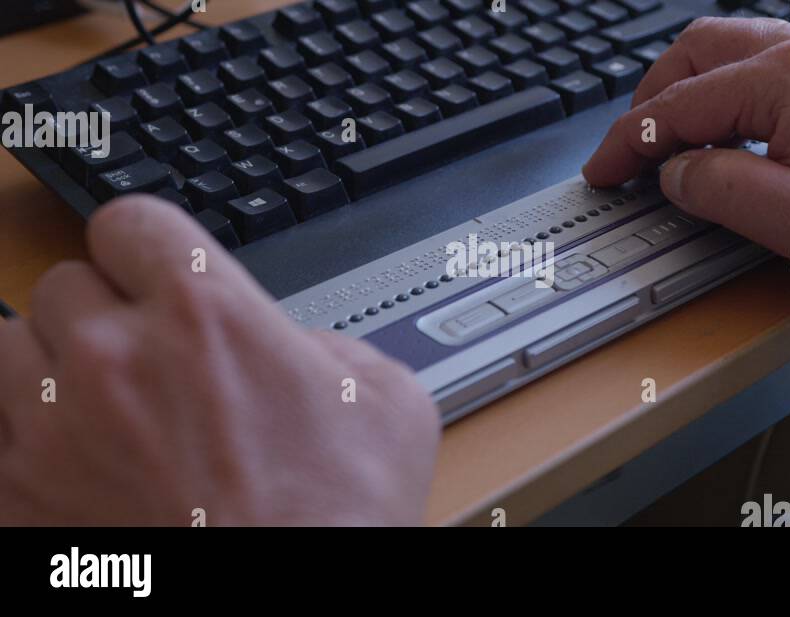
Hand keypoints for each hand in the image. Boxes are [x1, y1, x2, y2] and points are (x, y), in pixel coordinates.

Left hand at [0, 196, 439, 525]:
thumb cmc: (338, 522)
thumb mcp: (389, 403)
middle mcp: (115, 358)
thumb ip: (333, 343)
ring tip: (101, 407)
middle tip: (148, 361)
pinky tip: (80, 463)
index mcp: (205, 314)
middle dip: (106, 315)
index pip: (129, 220)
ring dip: (51, 368)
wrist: (289, 609)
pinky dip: (29, 440)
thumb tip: (298, 347)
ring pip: (9, 347)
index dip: (146, 249)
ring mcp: (53, 430)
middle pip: (65, 283)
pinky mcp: (17, 499)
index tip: (152, 274)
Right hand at [583, 18, 789, 295]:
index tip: (604, 170)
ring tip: (665, 137)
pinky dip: (725, 89)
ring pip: (728, 49)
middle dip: (648, 100)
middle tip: (628, 148)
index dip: (628, 142)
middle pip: (695, 53)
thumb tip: (673, 173)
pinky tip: (723, 124)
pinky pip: (764, 60)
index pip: (678, 105)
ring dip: (685, 90)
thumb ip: (722, 191)